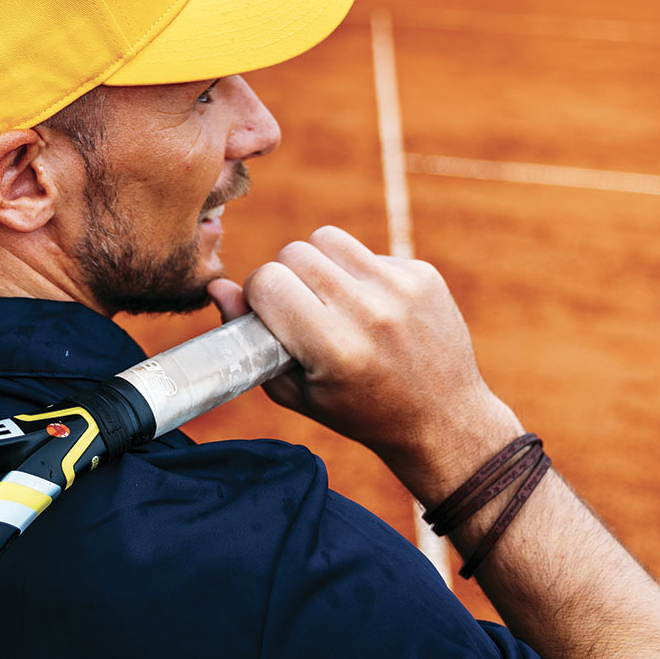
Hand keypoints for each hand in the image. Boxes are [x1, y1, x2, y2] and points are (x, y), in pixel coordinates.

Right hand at [211, 226, 521, 501]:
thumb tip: (217, 286)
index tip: (270, 317)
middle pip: (294, 253)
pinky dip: (357, 274)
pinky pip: (366, 252)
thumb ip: (249, 339)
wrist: (443, 419)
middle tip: (301, 311)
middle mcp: (370, 313)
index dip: (258, 296)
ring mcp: (401, 289)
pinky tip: (371, 307)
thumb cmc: (358, 411)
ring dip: (319, 264)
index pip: (268, 281)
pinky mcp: (423, 274)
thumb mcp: (295, 390)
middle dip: (286, 277)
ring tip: (331, 300)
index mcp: (334, 348)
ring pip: (327, 239)